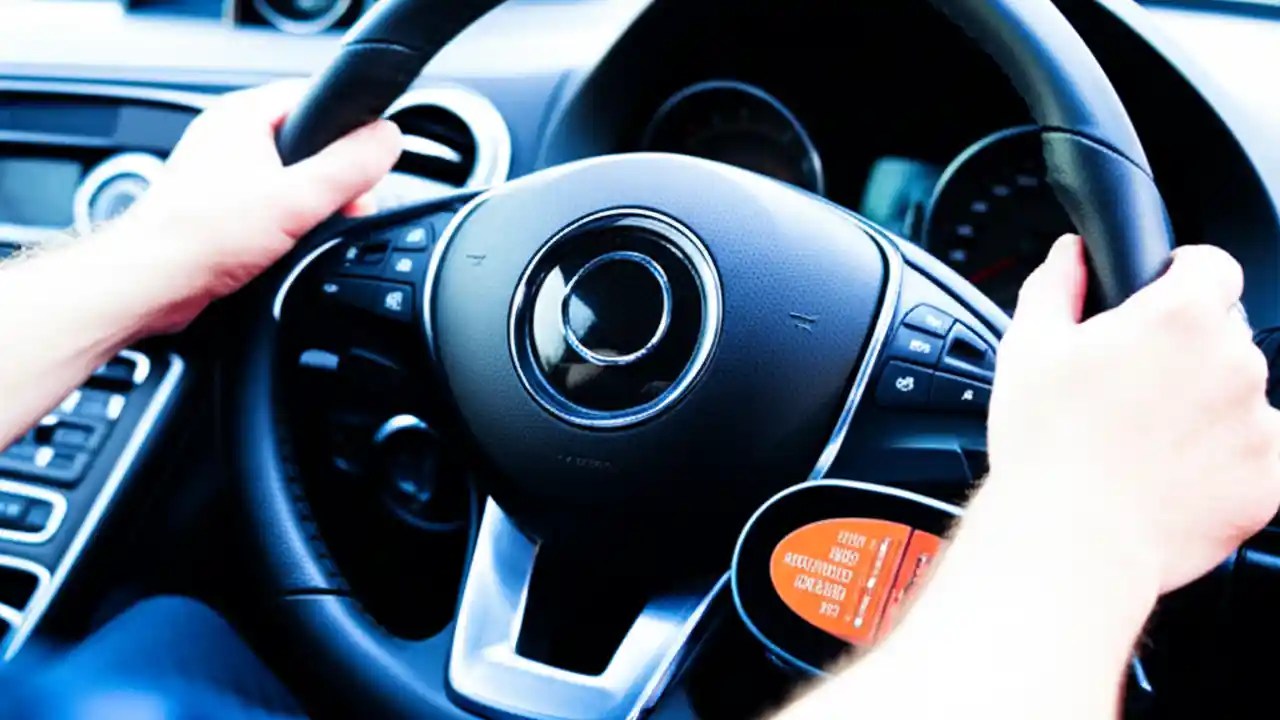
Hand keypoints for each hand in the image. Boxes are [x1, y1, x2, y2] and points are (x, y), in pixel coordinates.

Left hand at [111, 81, 401, 331]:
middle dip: (334, 180)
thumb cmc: (200, 239)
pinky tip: (284, 248)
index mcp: (242, 115)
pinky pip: (271, 205)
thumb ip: (349, 167)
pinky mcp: (219, 208)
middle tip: (340, 210)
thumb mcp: (296, 200)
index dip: (350, 132)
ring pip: (290, 179)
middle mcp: (228, 137)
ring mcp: (221, 173)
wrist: (152, 285)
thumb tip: (388, 139)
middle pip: (308, 143)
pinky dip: (286, 225)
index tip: (364, 167)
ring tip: (305, 232)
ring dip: (310, 206)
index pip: (316, 98)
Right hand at [986, 235, 1279, 593]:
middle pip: (1225, 333)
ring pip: (1241, 395)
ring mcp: (1260, 423)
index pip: (1212, 265)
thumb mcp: (1027, 349)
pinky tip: (1174, 474)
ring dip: (1207, 406)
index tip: (1158, 301)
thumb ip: (1056, 286)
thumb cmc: (1045, 447)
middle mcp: (1235, 360)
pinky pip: (1258, 454)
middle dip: (1187, 351)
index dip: (1181, 276)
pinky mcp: (1271, 479)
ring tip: (1147, 442)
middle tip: (1132, 390)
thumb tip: (1071, 254)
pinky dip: (1226, 460)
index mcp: (1180, 315)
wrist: (1071, 543)